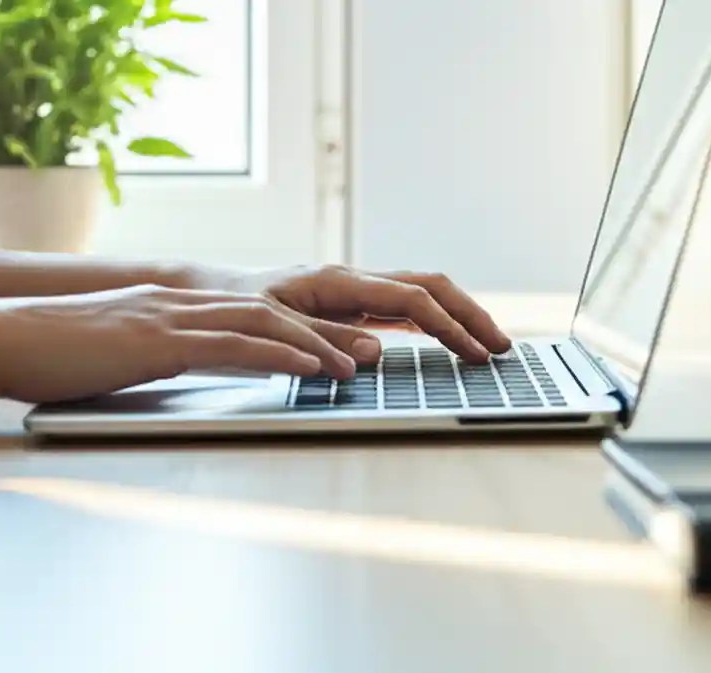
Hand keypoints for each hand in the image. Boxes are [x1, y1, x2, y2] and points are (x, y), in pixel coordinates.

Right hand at [0, 284, 362, 403]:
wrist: (0, 338)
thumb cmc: (53, 354)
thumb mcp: (119, 351)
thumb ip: (157, 355)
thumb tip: (185, 371)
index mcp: (175, 306)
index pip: (255, 313)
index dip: (305, 330)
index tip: (344, 348)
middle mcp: (181, 303)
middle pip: (274, 313)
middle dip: (327, 334)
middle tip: (372, 353)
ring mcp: (170, 317)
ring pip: (263, 325)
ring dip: (316, 346)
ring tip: (356, 367)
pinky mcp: (157, 341)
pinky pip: (230, 345)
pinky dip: (276, 355)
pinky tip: (307, 368)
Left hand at [192, 265, 512, 363]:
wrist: (208, 295)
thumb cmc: (232, 310)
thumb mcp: (270, 329)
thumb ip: (322, 341)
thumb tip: (375, 353)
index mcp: (337, 282)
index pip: (411, 301)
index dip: (449, 326)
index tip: (475, 353)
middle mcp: (352, 281)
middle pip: (429, 287)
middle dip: (470, 314)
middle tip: (502, 346)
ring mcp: (353, 291)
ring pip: (421, 294)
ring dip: (457, 316)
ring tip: (486, 345)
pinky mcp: (349, 304)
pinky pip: (402, 307)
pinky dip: (433, 322)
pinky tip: (448, 340)